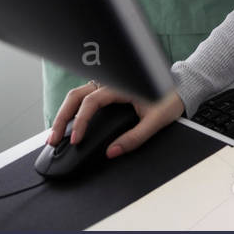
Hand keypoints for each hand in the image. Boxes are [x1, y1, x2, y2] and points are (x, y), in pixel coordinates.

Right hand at [47, 81, 183, 158]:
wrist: (181, 87)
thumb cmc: (170, 99)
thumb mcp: (156, 120)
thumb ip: (135, 137)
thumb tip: (112, 151)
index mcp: (121, 85)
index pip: (91, 102)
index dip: (81, 121)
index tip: (75, 139)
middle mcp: (110, 82)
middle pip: (76, 95)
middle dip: (61, 117)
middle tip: (53, 139)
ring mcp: (107, 84)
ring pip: (77, 94)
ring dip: (64, 113)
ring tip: (55, 134)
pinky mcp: (107, 89)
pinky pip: (84, 96)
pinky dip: (73, 110)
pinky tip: (68, 125)